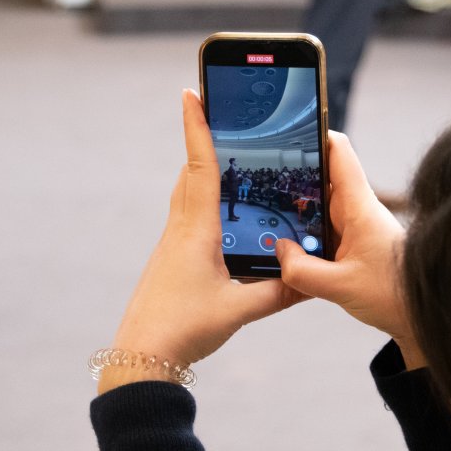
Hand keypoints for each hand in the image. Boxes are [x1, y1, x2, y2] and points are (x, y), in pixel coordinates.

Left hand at [101, 91, 306, 392]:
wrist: (139, 357)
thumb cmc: (182, 330)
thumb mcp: (238, 311)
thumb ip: (277, 292)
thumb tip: (311, 279)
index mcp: (196, 231)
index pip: (201, 166)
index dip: (198, 128)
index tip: (191, 93)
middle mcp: (180, 229)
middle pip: (192, 172)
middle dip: (203, 139)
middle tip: (217, 112)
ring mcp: (172, 243)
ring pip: (187, 193)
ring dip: (202, 169)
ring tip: (225, 155)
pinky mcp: (171, 258)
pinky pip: (188, 215)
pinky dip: (203, 200)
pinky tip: (220, 213)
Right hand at [275, 131, 422, 367]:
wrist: (425, 316)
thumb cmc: (396, 296)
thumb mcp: (342, 287)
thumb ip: (303, 272)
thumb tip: (279, 253)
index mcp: (359, 207)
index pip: (338, 152)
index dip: (316, 133)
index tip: (287, 129)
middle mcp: (357, 210)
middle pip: (321, 177)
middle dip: (293, 176)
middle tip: (260, 176)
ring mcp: (355, 227)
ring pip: (319, 206)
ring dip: (297, 210)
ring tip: (265, 212)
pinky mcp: (354, 245)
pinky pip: (323, 230)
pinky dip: (305, 235)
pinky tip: (287, 247)